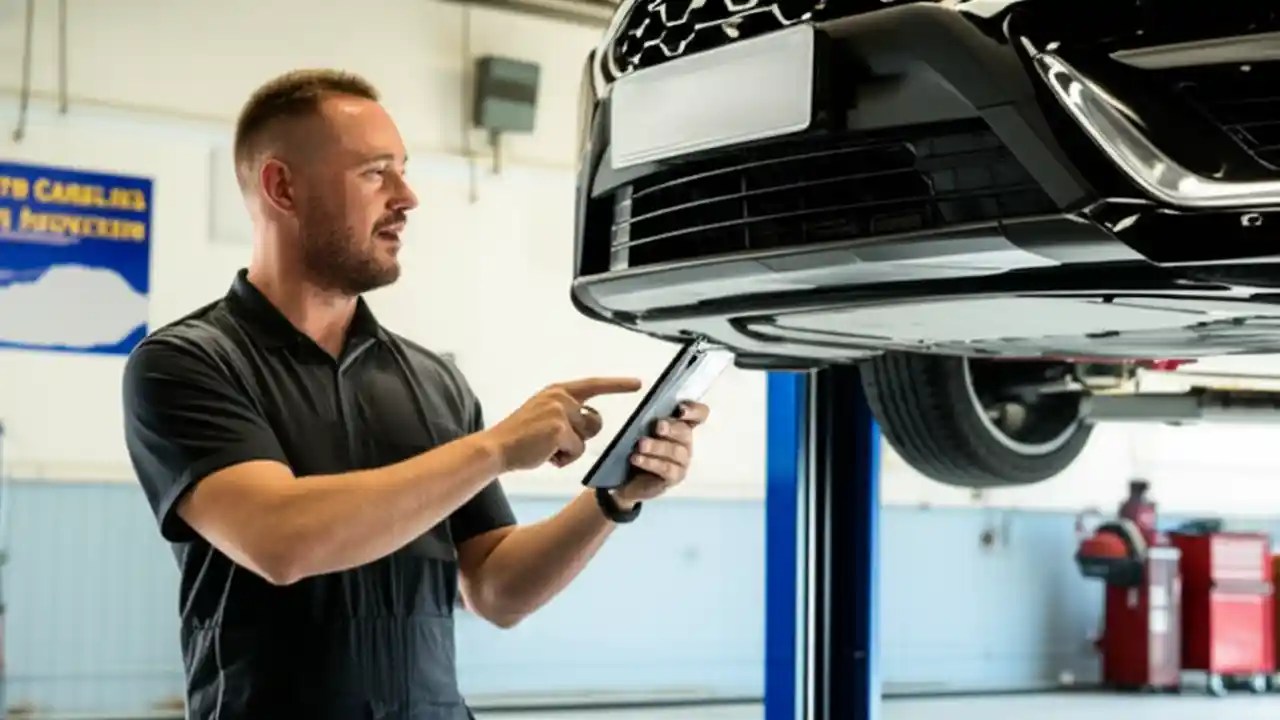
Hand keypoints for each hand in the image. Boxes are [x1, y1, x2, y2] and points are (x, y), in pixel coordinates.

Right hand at [484, 377, 641, 471]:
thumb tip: (594, 420)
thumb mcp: (545, 415)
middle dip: (582, 437)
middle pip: (594, 422)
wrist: (496, 448)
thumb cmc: (521, 438)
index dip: (617, 384)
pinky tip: (544, 456)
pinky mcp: (559, 429)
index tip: (638, 383)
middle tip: (555, 443)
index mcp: (557, 391)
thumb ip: (568, 413)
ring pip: (586, 439)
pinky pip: (577, 451)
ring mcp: (560, 411)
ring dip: (570, 450)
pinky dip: (563, 459)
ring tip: (546, 449)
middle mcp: (560, 397)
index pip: (594, 385)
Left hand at [612, 400, 710, 507]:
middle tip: (658, 426)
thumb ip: (648, 417)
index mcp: (680, 425)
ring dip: (657, 446)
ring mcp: (682, 461)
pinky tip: (636, 459)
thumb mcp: (641, 429)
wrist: (629, 478)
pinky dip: (651, 462)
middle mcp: (685, 442)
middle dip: (672, 428)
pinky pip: (667, 469)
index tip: (681, 409)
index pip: (699, 414)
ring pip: (676, 451)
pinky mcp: (674, 477)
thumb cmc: (639, 447)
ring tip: (641, 445)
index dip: (695, 410)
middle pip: (686, 432)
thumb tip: (644, 405)